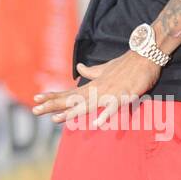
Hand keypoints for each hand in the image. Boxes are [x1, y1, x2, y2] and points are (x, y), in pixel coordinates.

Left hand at [32, 50, 161, 125]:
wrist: (145, 56)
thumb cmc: (127, 64)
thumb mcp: (106, 69)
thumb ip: (92, 71)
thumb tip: (79, 68)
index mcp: (93, 86)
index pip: (69, 93)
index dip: (53, 96)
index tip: (36, 99)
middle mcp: (97, 89)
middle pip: (72, 100)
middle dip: (54, 105)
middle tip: (35, 110)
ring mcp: (109, 93)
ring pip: (87, 104)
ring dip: (72, 112)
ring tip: (56, 119)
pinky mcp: (123, 96)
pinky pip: (113, 108)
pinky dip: (105, 115)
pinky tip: (96, 123)